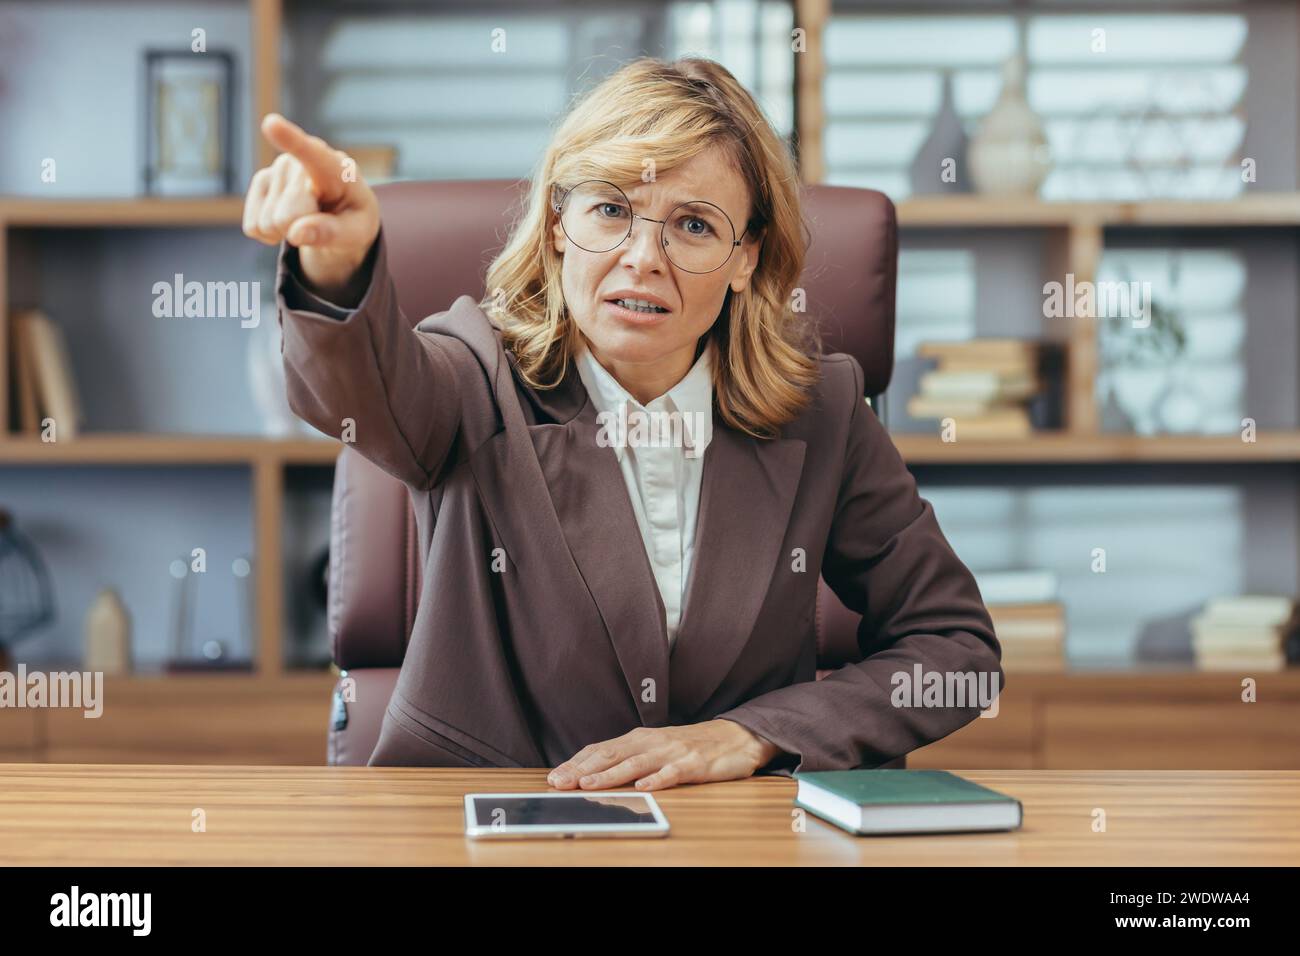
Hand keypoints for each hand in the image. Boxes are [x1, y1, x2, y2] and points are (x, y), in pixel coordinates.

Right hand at [242, 113, 380, 302]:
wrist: (341, 215)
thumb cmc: (352, 220)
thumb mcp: (355, 232)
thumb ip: (331, 233)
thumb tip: (296, 233)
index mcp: (333, 167)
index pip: (309, 153)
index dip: (289, 139)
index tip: (271, 123)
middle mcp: (299, 161)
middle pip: (286, 216)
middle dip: (301, 230)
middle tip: (321, 220)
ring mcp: (275, 169)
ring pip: (268, 223)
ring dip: (287, 232)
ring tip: (308, 217)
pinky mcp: (260, 184)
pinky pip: (254, 227)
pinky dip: (270, 234)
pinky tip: (289, 220)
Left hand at [547, 720, 783, 791]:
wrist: (736, 737)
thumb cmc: (691, 744)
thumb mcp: (656, 747)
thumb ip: (629, 758)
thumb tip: (593, 772)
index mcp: (640, 739)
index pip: (601, 749)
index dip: (576, 763)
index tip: (554, 777)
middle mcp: (652, 742)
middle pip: (611, 755)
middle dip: (583, 770)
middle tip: (559, 783)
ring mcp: (673, 752)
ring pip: (636, 764)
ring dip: (610, 774)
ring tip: (589, 785)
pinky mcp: (694, 764)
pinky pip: (673, 773)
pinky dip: (657, 780)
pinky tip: (642, 787)